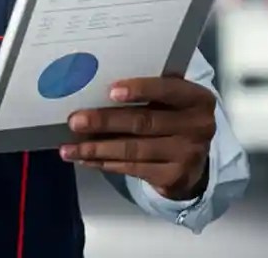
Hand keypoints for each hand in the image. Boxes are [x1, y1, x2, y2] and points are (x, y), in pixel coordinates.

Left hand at [62, 77, 215, 200]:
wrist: (193, 159)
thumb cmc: (171, 118)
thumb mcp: (168, 100)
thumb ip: (145, 94)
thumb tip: (92, 89)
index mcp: (196, 99)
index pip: (167, 90)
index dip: (139, 90)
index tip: (110, 91)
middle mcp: (198, 126)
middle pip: (143, 122)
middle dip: (105, 121)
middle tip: (75, 121)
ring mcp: (188, 154)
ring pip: (133, 150)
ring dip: (96, 149)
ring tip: (69, 148)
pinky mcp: (174, 177)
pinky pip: (132, 169)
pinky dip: (105, 163)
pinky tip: (85, 159)